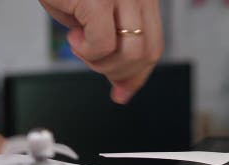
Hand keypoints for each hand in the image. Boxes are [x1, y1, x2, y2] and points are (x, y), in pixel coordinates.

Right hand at [39, 0, 163, 103]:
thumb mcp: (94, 20)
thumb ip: (113, 48)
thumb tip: (123, 86)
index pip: (154, 45)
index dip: (138, 74)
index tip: (123, 92)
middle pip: (146, 54)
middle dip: (117, 71)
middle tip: (92, 60)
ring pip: (130, 54)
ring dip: (100, 62)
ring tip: (81, 45)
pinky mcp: (100, 0)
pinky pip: (103, 45)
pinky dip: (86, 51)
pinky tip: (74, 36)